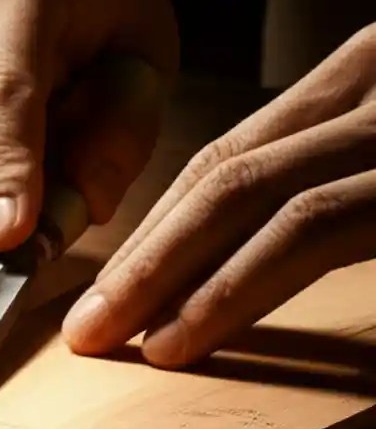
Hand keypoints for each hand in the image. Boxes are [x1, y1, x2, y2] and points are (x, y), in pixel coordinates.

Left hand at [63, 24, 375, 368]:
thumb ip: (318, 205)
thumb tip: (216, 275)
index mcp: (357, 91)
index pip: (227, 159)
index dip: (154, 232)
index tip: (103, 293)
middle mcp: (369, 96)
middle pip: (221, 174)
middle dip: (140, 258)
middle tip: (81, 329)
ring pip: (247, 194)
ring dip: (163, 274)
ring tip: (108, 337)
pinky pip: (306, 227)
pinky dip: (233, 285)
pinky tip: (179, 336)